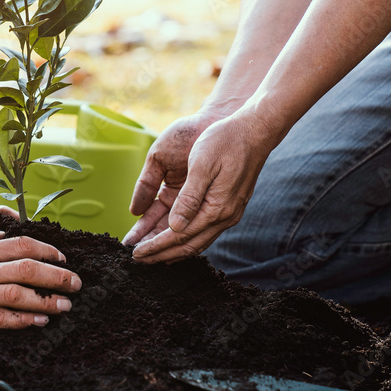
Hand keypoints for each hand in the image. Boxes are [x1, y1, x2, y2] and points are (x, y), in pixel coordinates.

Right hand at [0, 233, 81, 333]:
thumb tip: (1, 232)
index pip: (21, 245)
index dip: (48, 251)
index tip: (63, 257)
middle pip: (27, 268)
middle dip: (58, 276)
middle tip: (77, 282)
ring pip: (18, 295)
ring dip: (47, 300)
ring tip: (66, 305)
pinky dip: (22, 320)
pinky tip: (39, 320)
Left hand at [128, 109, 277, 263]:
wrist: (254, 130)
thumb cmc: (225, 141)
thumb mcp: (202, 164)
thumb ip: (189, 198)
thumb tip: (174, 227)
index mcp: (216, 208)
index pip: (179, 236)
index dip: (155, 246)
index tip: (135, 253)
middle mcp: (224, 216)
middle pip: (188, 245)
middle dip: (161, 254)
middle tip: (138, 260)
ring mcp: (228, 213)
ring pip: (196, 241)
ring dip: (172, 249)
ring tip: (151, 254)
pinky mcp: (228, 207)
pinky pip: (203, 231)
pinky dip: (185, 239)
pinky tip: (173, 239)